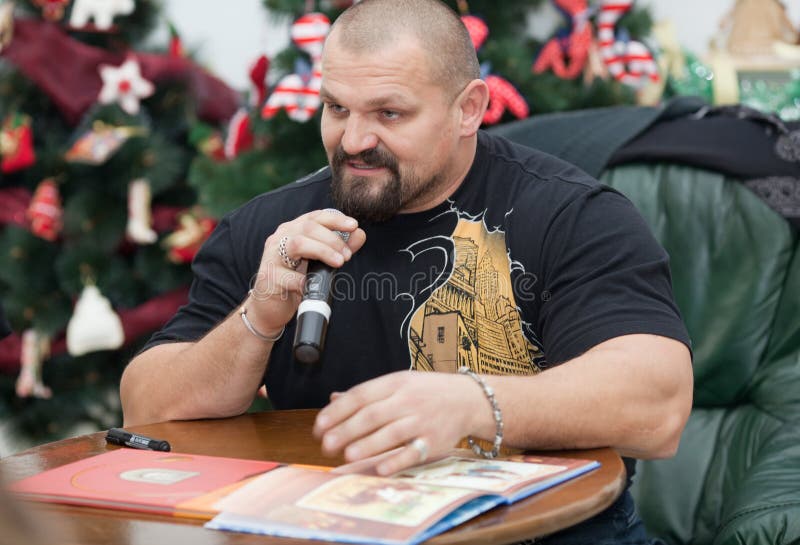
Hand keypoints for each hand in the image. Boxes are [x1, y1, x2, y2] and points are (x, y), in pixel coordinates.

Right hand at [247, 209, 365, 334]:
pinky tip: (311, 285)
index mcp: (292, 231)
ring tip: (338, 263)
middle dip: (332, 239)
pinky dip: (303, 281)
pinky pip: (288, 276)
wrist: (271, 308)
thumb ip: (338, 247)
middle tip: (347, 255)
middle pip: (308, 227)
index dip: (335, 219)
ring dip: (322, 251)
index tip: (353, 225)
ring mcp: (272, 257)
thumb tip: (360, 234)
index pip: (314, 217)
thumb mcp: (318, 263)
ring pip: (297, 244)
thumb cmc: (296, 281)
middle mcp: (279, 239)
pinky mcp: (268, 277)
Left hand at [313, 371, 487, 474]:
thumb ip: (368, 394)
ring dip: (367, 444)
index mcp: (394, 383)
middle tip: (325, 445)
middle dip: (346, 430)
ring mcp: (422, 421)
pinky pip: (414, 452)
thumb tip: (334, 400)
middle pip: (371, 415)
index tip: (318, 426)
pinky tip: (380, 468)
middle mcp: (407, 400)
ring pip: (391, 432)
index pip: (360, 395)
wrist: (469, 398)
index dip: (337, 411)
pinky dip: (397, 460)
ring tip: (346, 455)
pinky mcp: (434, 441)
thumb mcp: (398, 384)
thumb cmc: (427, 392)